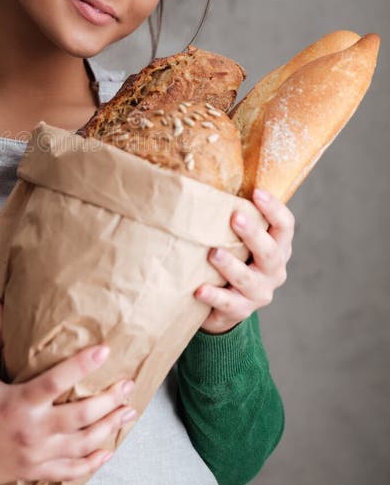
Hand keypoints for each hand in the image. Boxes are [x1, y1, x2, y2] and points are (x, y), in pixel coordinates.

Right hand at [0, 299, 135, 484]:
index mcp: (17, 402)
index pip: (58, 381)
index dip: (83, 364)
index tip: (106, 350)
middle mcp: (30, 431)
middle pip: (82, 416)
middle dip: (110, 400)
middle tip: (128, 384)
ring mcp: (34, 455)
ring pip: (82, 444)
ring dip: (109, 428)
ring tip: (129, 411)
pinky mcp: (32, 471)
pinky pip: (69, 471)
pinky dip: (91, 463)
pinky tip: (107, 451)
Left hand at [195, 188, 294, 333]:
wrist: (225, 303)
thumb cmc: (233, 256)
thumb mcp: (239, 237)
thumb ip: (234, 214)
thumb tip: (207, 174)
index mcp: (278, 246)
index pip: (285, 226)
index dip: (274, 209)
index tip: (257, 192)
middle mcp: (273, 269)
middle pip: (271, 252)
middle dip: (254, 234)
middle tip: (235, 217)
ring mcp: (259, 292)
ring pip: (249, 279)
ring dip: (232, 266)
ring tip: (214, 254)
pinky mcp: (240, 310)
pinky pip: (228, 304)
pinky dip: (214, 296)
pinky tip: (199, 289)